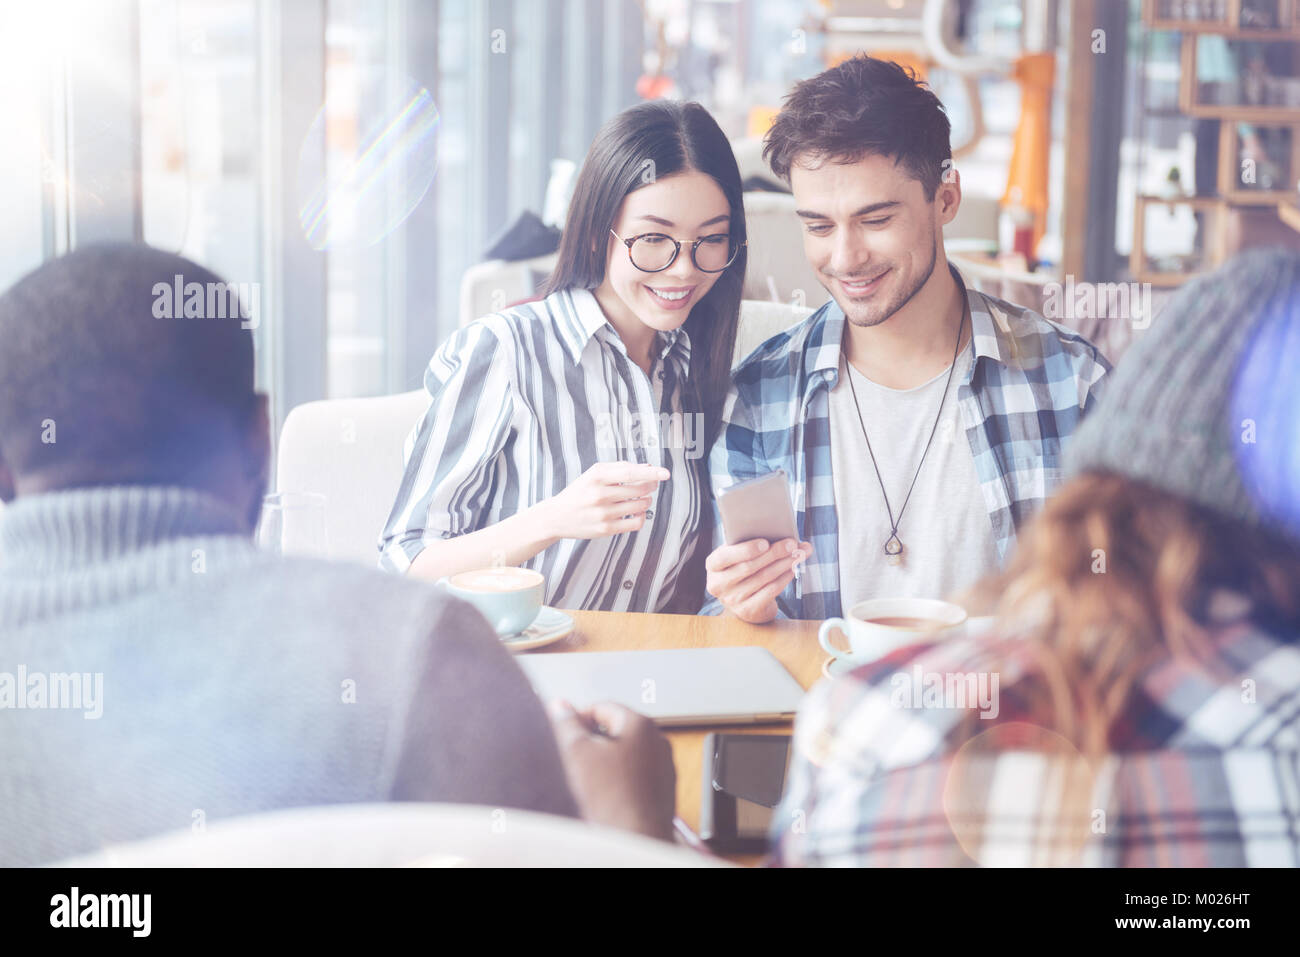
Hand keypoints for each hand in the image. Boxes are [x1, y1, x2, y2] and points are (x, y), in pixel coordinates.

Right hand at [537, 462, 669, 540]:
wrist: (557, 516)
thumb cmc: (579, 492)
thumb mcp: (593, 474)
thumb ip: (619, 468)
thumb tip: (647, 467)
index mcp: (596, 477)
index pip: (630, 473)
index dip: (650, 472)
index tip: (665, 473)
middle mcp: (599, 495)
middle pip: (639, 489)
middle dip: (651, 486)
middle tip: (652, 484)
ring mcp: (603, 513)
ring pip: (640, 506)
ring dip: (647, 500)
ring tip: (643, 498)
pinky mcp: (606, 529)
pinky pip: (635, 523)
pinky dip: (642, 516)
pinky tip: (638, 512)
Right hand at [548, 700, 675, 840]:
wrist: (635, 839)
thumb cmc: (611, 798)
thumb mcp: (577, 752)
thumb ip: (567, 724)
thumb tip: (560, 705)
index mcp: (641, 724)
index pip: (603, 707)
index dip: (578, 719)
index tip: (564, 734)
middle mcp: (658, 741)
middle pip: (616, 730)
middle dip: (592, 742)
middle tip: (574, 759)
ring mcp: (664, 766)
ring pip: (627, 753)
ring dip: (605, 762)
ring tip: (589, 781)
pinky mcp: (663, 790)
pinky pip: (636, 775)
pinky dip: (619, 780)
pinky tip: (605, 796)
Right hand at [705, 538, 811, 623]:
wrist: (743, 601)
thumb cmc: (742, 570)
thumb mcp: (738, 556)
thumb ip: (750, 544)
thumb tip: (780, 536)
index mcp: (714, 566)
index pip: (725, 557)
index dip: (745, 550)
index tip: (765, 543)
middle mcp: (719, 584)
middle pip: (749, 566)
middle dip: (774, 553)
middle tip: (792, 544)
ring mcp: (732, 599)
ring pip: (763, 578)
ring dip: (783, 564)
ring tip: (798, 555)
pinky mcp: (748, 610)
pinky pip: (770, 591)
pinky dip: (784, 578)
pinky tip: (792, 570)